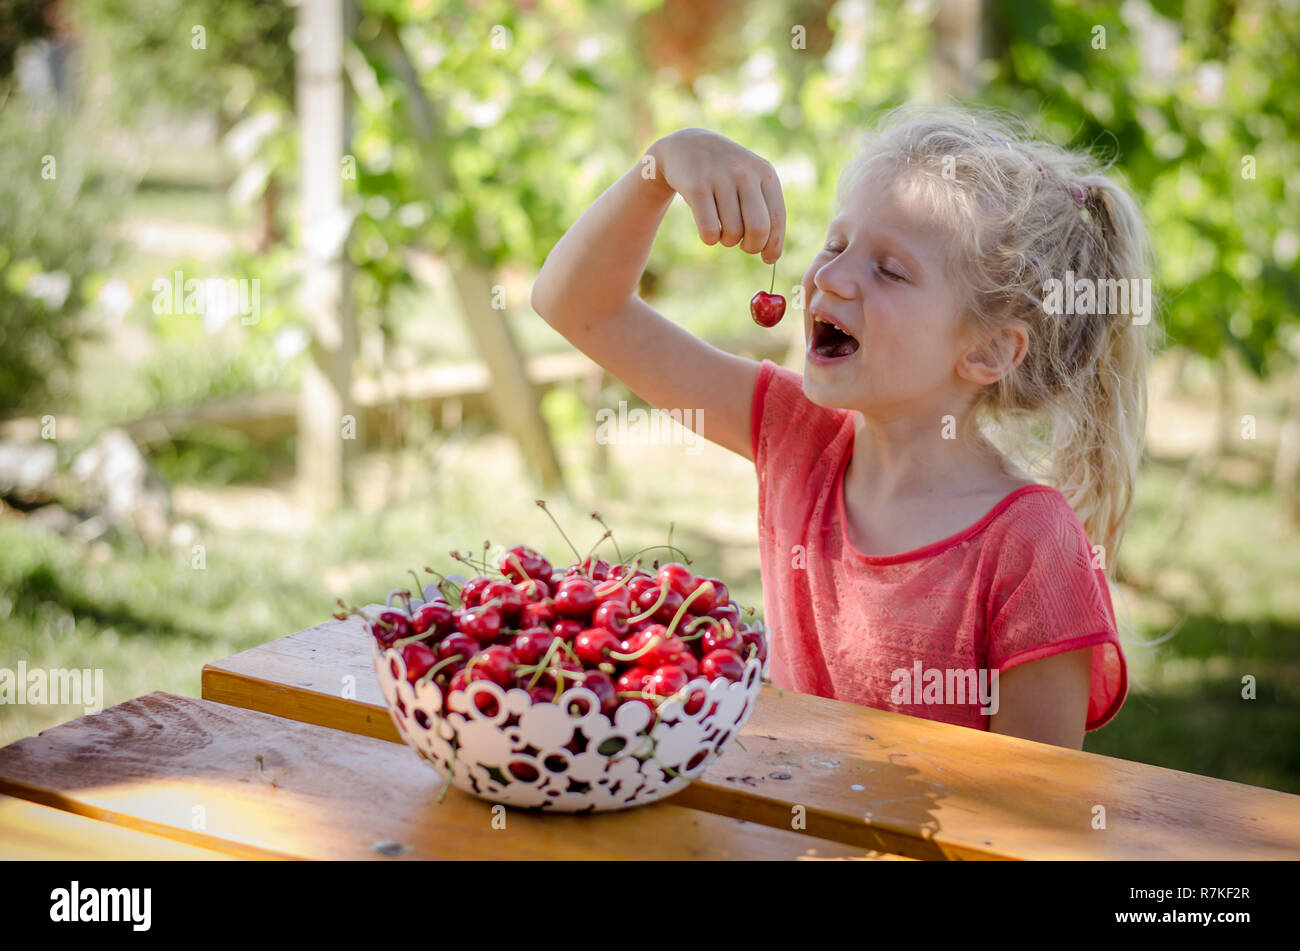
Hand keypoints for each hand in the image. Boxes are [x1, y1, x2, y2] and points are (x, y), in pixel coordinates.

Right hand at [645, 128, 785, 263]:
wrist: (686, 146)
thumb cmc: (725, 175)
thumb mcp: (750, 182)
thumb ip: (765, 213)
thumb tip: (772, 258)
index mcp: (765, 173)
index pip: (777, 219)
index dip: (773, 245)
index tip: (766, 257)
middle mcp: (745, 173)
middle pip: (758, 229)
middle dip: (751, 247)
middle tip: (743, 246)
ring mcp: (720, 178)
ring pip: (732, 232)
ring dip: (727, 242)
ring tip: (722, 232)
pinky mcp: (696, 187)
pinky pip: (709, 230)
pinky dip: (710, 239)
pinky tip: (708, 231)